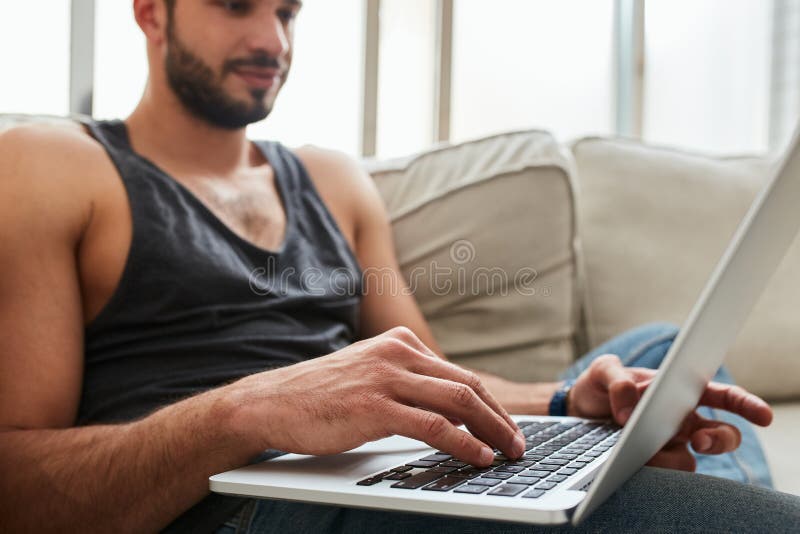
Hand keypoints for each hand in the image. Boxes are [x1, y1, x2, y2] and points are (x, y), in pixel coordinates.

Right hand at [227, 327, 524, 465]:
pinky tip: (479, 456)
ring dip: (491, 429)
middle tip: (518, 442)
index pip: (458, 374)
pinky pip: (434, 425)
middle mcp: (397, 353)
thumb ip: (404, 381)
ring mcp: (386, 377)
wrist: (271, 402)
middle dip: (499, 417)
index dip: (489, 403)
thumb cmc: (319, 395)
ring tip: (509, 451)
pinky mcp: (375, 406)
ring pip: (457, 401)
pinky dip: (463, 442)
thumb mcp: (368, 374)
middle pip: (466, 384)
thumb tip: (446, 408)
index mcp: (399, 343)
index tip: (505, 426)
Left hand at [568, 354, 772, 470]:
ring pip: (690, 460)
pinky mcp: (647, 461)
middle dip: (719, 440)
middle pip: (721, 435)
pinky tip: (631, 461)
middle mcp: (683, 420)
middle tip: (700, 441)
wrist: (577, 408)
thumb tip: (627, 408)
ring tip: (645, 450)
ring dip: (672, 457)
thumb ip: (616, 380)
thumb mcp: (603, 370)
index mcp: (683, 389)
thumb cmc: (601, 385)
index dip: (746, 404)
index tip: (763, 416)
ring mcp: (668, 443)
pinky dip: (649, 468)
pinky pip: (661, 472)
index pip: (723, 396)